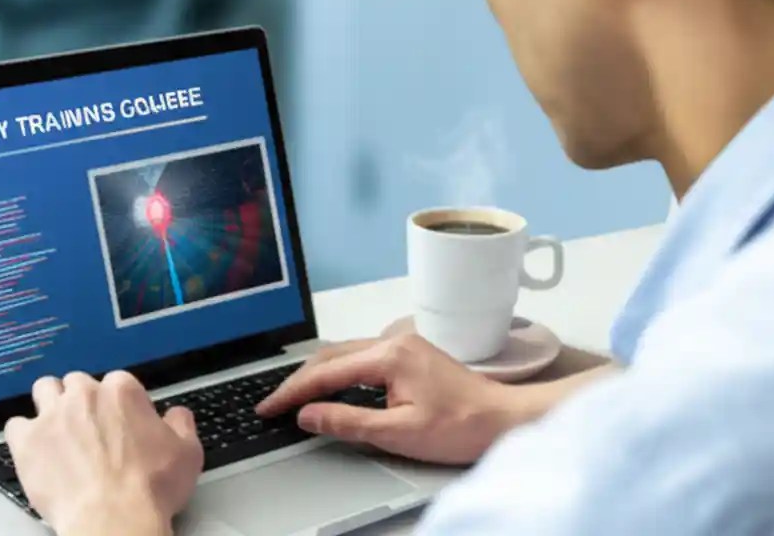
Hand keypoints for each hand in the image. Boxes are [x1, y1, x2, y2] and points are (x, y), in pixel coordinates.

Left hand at [5, 371, 203, 535]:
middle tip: (88, 427)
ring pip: (44, 390)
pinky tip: (34, 448)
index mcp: (122, 392)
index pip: (116, 382)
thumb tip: (178, 415)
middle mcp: (84, 395)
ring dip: (50, 404)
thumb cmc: (148, 489)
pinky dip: (23, 434)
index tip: (119, 422)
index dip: (118, 404)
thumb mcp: (187, 453)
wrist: (114, 519)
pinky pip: (15, 424)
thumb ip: (181, 425)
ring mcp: (52, 416)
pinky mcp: (27, 440)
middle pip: (77, 383)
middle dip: (81, 401)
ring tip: (57, 427)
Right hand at [256, 328, 520, 464]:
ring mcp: (401, 345)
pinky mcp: (408, 354)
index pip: (326, 372)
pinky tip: (330, 388)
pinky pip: (360, 358)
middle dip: (298, 380)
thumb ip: (348, 421)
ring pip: (343, 355)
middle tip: (274, 403)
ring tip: (294, 397)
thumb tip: (308, 415)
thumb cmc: (462, 426)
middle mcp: (393, 342)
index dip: (293, 392)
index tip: (269, 407)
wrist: (503, 420)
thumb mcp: (399, 432)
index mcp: (389, 355)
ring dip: (317, 375)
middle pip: (330, 356)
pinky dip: (337, 373)